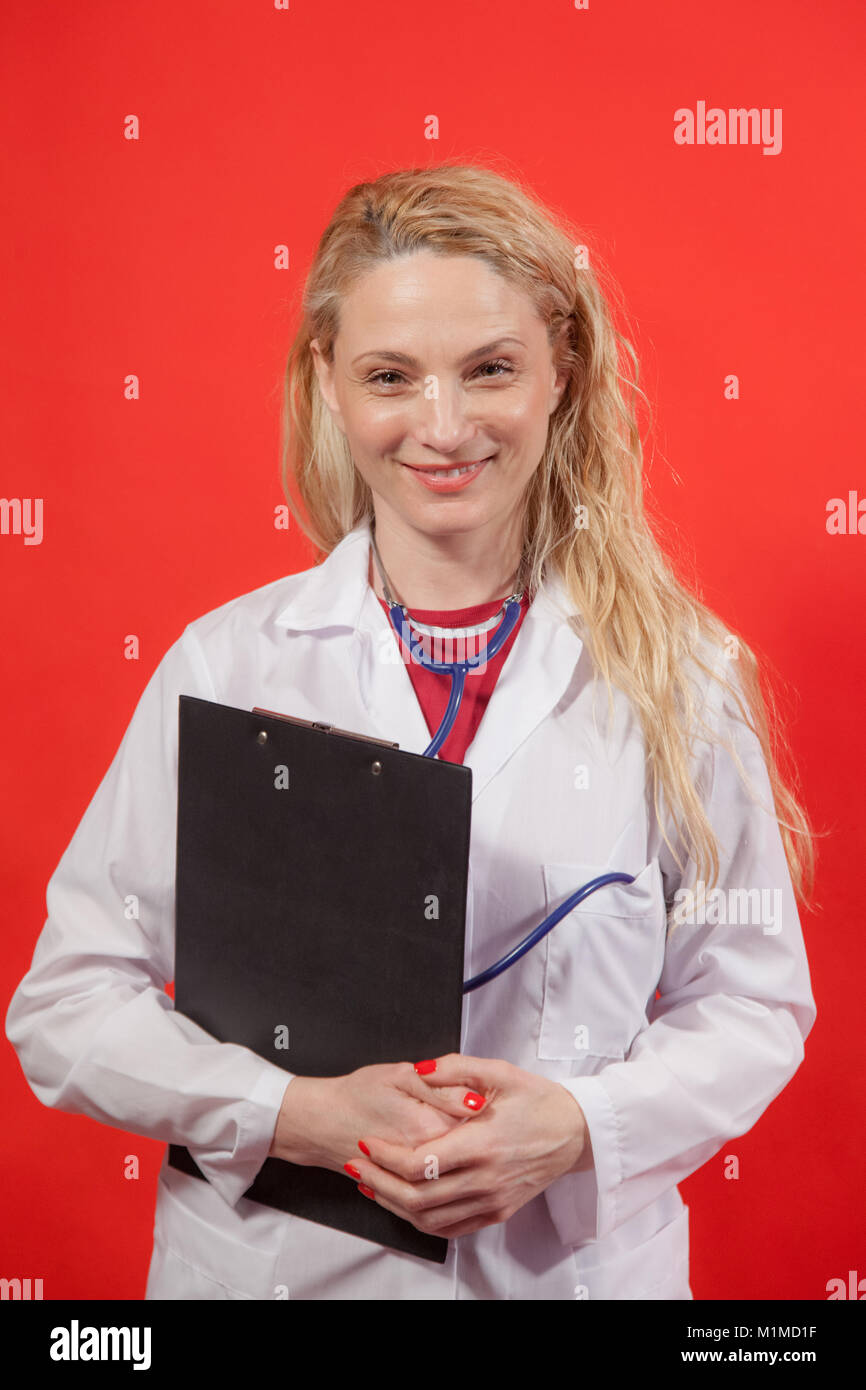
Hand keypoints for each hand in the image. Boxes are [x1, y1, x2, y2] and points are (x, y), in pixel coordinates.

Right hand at [268, 1061, 484, 1174]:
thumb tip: (477, 1101)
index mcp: (430, 1126)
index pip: (478, 1123)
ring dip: (462, 1158)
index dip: (480, 1108)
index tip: (476, 1096)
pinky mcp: (407, 1190)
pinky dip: (445, 1180)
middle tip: (455, 1113)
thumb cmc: (357, 1093)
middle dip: (473, 1134)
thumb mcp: (401, 1075)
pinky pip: (438, 1195)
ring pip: (456, 1175)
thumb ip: (443, 1086)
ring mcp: (417, 1180)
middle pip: (471, 1151)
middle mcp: (427, 1159)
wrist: (320, 1123)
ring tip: (446, 1133)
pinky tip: (440, 1159)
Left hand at [350, 1053, 592, 1237]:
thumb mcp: (500, 1071)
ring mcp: (492, 1200)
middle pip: (417, 1196)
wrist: (577, 1133)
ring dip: (393, 1204)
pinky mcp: (497, 1212)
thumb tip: (419, 1069)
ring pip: (429, 1218)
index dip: (387, 1157)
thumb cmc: (539, 1100)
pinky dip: (420, 1220)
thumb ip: (455, 1068)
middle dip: (378, 1182)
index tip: (367, 1144)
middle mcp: (486, 1179)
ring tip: (370, 1185)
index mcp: (483, 1143)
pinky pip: (450, 1228)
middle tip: (356, 1166)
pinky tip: (402, 1202)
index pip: (422, 1163)